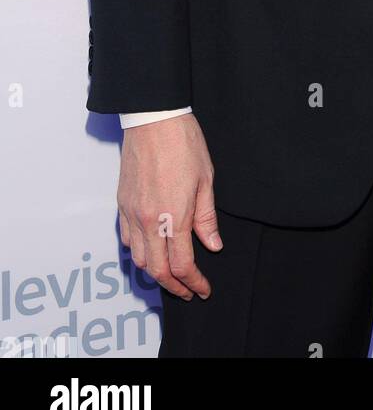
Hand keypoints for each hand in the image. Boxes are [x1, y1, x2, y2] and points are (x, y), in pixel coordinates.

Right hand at [117, 114, 221, 299]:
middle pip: (157, 270)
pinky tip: (152, 249)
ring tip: (171, 274)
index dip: (194, 282)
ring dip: (155, 273)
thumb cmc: (183, 144)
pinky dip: (139, 252)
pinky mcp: (122, 204)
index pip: (182, 264)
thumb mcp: (206, 179)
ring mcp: (131, 213)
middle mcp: (148, 220)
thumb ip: (206, 217)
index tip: (203, 288)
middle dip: (174, 286)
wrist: (153, 119)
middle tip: (189, 290)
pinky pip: (127, 239)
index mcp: (173, 215)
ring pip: (138, 259)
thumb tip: (213, 246)